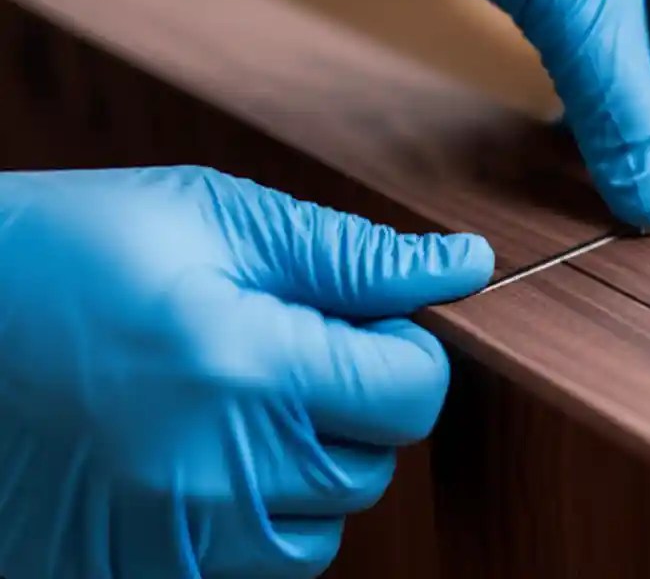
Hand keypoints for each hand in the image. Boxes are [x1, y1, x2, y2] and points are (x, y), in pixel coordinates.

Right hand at [0, 167, 492, 578]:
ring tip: (238, 405)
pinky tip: (201, 454)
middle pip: (374, 464)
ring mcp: (169, 540)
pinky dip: (252, 516)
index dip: (403, 350)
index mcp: (245, 369)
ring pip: (322, 528)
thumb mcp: (218, 220)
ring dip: (309, 468)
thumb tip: (466, 266)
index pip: (412, 394)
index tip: (360, 325)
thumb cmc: (69, 250)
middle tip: (285, 352)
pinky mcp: (135, 573)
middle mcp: (216, 474)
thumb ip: (353, 256)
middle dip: (357, 406)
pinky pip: (250, 567)